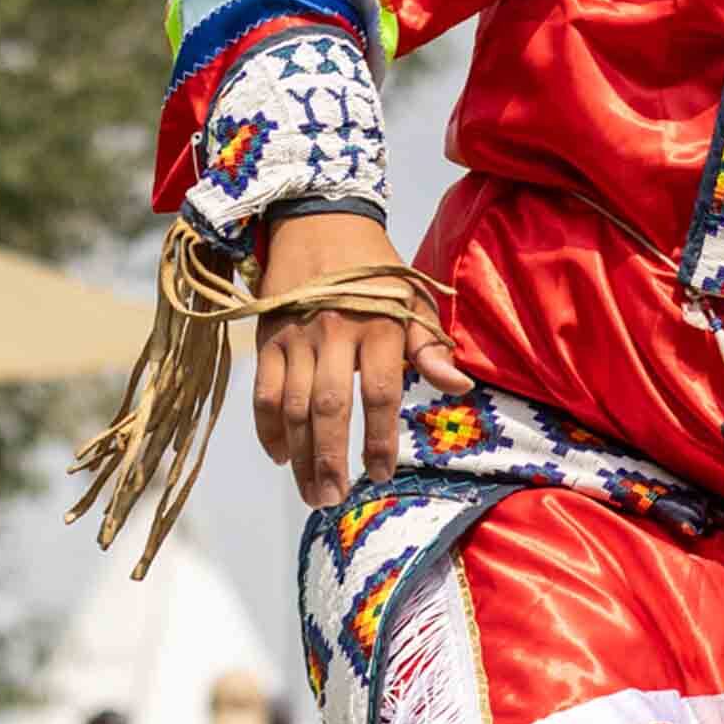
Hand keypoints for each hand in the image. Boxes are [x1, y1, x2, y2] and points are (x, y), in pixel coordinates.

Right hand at [250, 210, 470, 510]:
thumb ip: (431, 348)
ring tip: (312, 492)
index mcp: (379, 326)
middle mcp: (334, 333)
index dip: (378, 438)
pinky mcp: (267, 339)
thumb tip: (459, 387)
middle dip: (330, 459)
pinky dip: (267, 428)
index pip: (380, 393)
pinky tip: (281, 456)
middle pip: (328, 407)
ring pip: (292, 407)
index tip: (380, 473)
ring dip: (299, 455)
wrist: (319, 224)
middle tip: (334, 500)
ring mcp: (296, 338)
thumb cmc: (376, 274)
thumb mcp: (413, 301)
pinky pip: (263, 393)